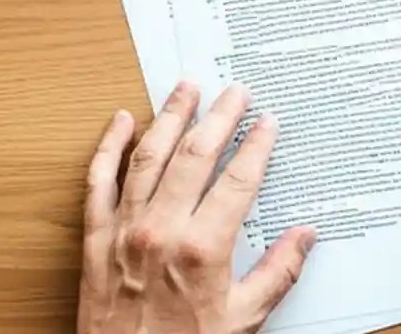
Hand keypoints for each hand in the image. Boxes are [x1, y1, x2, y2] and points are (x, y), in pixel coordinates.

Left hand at [78, 82, 316, 333]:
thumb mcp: (243, 319)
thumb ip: (277, 274)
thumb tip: (305, 237)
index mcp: (202, 249)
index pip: (238, 180)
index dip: (256, 145)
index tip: (267, 123)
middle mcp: (160, 230)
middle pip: (195, 156)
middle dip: (218, 118)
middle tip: (234, 92)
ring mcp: (124, 230)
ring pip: (148, 157)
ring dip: (168, 117)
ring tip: (185, 89)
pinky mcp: (94, 238)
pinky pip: (98, 181)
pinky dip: (109, 147)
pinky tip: (120, 121)